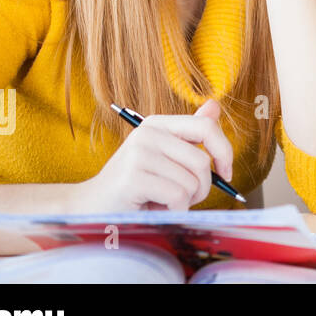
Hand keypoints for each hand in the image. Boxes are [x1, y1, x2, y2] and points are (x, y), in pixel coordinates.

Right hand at [67, 100, 234, 211]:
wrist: (89, 208)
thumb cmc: (133, 188)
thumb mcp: (163, 158)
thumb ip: (188, 135)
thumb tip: (215, 105)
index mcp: (157, 124)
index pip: (206, 126)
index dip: (224, 151)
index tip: (225, 174)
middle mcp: (148, 133)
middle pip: (202, 161)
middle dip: (202, 188)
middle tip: (183, 199)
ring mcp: (139, 153)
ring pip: (192, 182)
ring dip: (185, 202)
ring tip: (162, 203)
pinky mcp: (134, 177)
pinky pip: (178, 196)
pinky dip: (175, 211)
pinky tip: (155, 209)